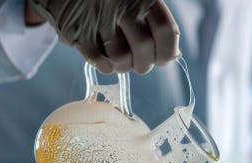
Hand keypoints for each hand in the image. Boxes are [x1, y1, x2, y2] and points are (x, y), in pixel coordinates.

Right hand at [27, 0, 179, 73]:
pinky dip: (105, 66)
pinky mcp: (78, 32)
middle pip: (144, 48)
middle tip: (139, 63)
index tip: (162, 59)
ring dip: (124, 66)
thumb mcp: (134, 0)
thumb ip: (154, 22)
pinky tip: (105, 59)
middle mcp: (122, 5)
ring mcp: (99, 18)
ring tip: (120, 60)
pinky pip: (99, 61)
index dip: (166, 52)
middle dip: (143, 64)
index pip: (166, 31)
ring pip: (121, 58)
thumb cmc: (108, 0)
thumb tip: (174, 55)